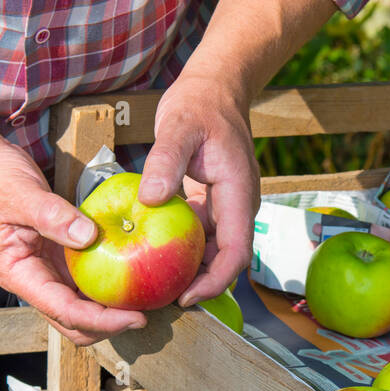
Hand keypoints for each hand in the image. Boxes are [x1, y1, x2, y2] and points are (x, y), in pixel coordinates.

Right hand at [0, 120, 147, 345]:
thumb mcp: (20, 192)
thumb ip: (53, 216)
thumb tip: (90, 237)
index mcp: (18, 274)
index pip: (64, 311)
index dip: (102, 320)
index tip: (136, 318)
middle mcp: (32, 280)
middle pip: (73, 322)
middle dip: (108, 325)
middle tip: (144, 314)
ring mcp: (45, 270)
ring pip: (80, 307)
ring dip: (108, 310)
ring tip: (142, 299)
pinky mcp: (56, 257)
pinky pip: (83, 280)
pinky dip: (105, 284)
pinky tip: (129, 276)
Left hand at [137, 72, 258, 304]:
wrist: (214, 88)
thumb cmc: (199, 104)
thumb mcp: (179, 125)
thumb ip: (166, 160)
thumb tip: (150, 200)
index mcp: (239, 195)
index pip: (236, 253)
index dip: (215, 281)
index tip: (187, 296)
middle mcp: (237, 208)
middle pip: (225, 261)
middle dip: (201, 285)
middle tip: (163, 301)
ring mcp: (225, 209)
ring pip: (212, 252)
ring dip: (190, 271)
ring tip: (156, 287)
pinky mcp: (211, 206)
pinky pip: (199, 237)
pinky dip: (181, 251)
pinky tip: (154, 259)